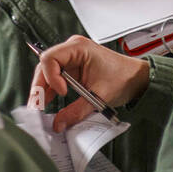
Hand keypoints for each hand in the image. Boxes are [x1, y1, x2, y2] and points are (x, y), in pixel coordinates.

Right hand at [30, 35, 150, 131]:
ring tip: (38, 109)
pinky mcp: (72, 70)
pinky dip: (50, 92)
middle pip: (45, 66)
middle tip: (36, 107)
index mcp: (78, 48)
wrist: (136, 79)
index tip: (62, 92)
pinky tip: (47, 105)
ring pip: (47, 74)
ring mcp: (71, 60)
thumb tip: (59, 123)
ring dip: (42, 91)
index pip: (50, 58)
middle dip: (40, 87)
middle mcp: (71, 50)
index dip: (51, 77)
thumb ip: (77, 111)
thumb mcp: (99, 96)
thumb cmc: (123, 77)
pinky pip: (55, 79)